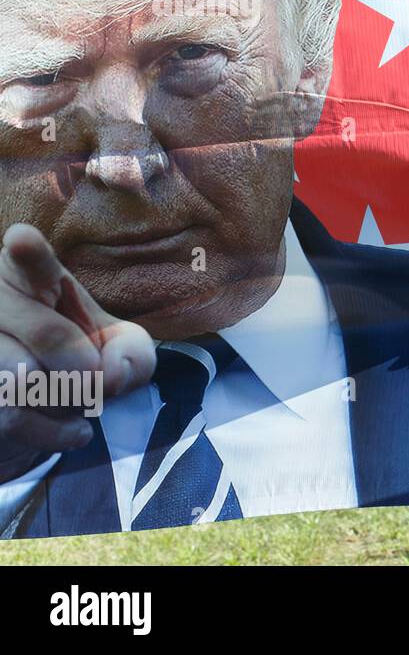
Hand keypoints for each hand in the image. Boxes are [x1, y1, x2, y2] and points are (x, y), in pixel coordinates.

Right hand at [0, 224, 155, 483]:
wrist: (43, 401)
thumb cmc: (85, 353)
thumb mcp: (123, 348)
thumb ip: (132, 352)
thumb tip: (109, 374)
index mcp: (31, 275)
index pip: (29, 259)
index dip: (28, 250)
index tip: (22, 239)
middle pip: (49, 335)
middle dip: (86, 367)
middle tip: (94, 377)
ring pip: (25, 380)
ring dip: (67, 400)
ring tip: (78, 399)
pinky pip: (12, 415)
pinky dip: (56, 431)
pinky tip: (76, 431)